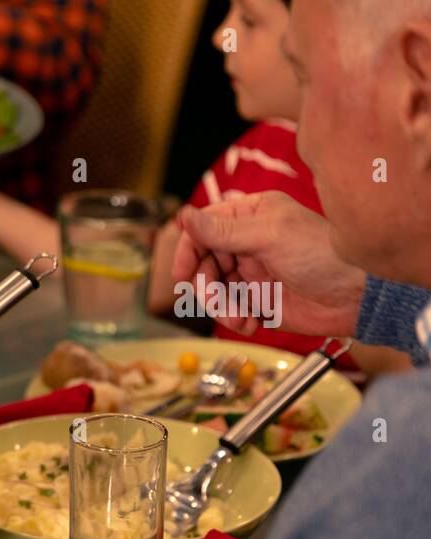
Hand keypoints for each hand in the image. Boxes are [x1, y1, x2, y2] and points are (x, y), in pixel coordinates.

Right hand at [172, 191, 367, 337]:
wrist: (355, 297)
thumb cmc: (323, 256)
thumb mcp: (269, 236)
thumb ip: (223, 230)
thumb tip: (183, 215)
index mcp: (251, 216)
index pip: (203, 228)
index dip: (188, 250)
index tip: (182, 273)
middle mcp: (247, 242)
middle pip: (203, 263)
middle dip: (207, 287)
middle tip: (216, 302)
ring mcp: (252, 272)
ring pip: (213, 291)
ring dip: (221, 308)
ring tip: (240, 318)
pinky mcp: (258, 299)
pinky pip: (230, 310)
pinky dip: (235, 320)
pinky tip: (251, 323)